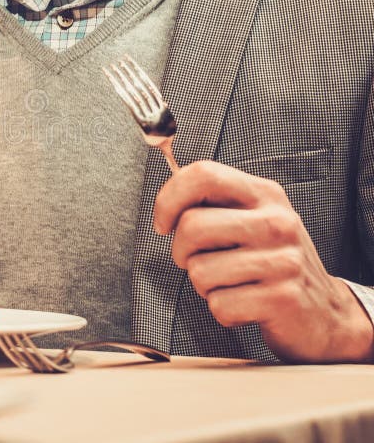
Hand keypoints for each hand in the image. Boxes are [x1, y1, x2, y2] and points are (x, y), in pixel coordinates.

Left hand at [154, 160, 373, 362]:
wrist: (325, 313)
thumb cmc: (271, 262)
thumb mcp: (252, 220)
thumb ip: (214, 203)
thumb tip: (166, 196)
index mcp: (264, 194)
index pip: (203, 174)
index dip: (169, 198)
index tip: (163, 224)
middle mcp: (277, 222)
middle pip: (192, 226)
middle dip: (181, 251)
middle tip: (198, 261)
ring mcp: (283, 260)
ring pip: (200, 271)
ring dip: (204, 286)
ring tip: (231, 284)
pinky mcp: (282, 299)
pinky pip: (219, 305)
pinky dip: (223, 311)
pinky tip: (246, 305)